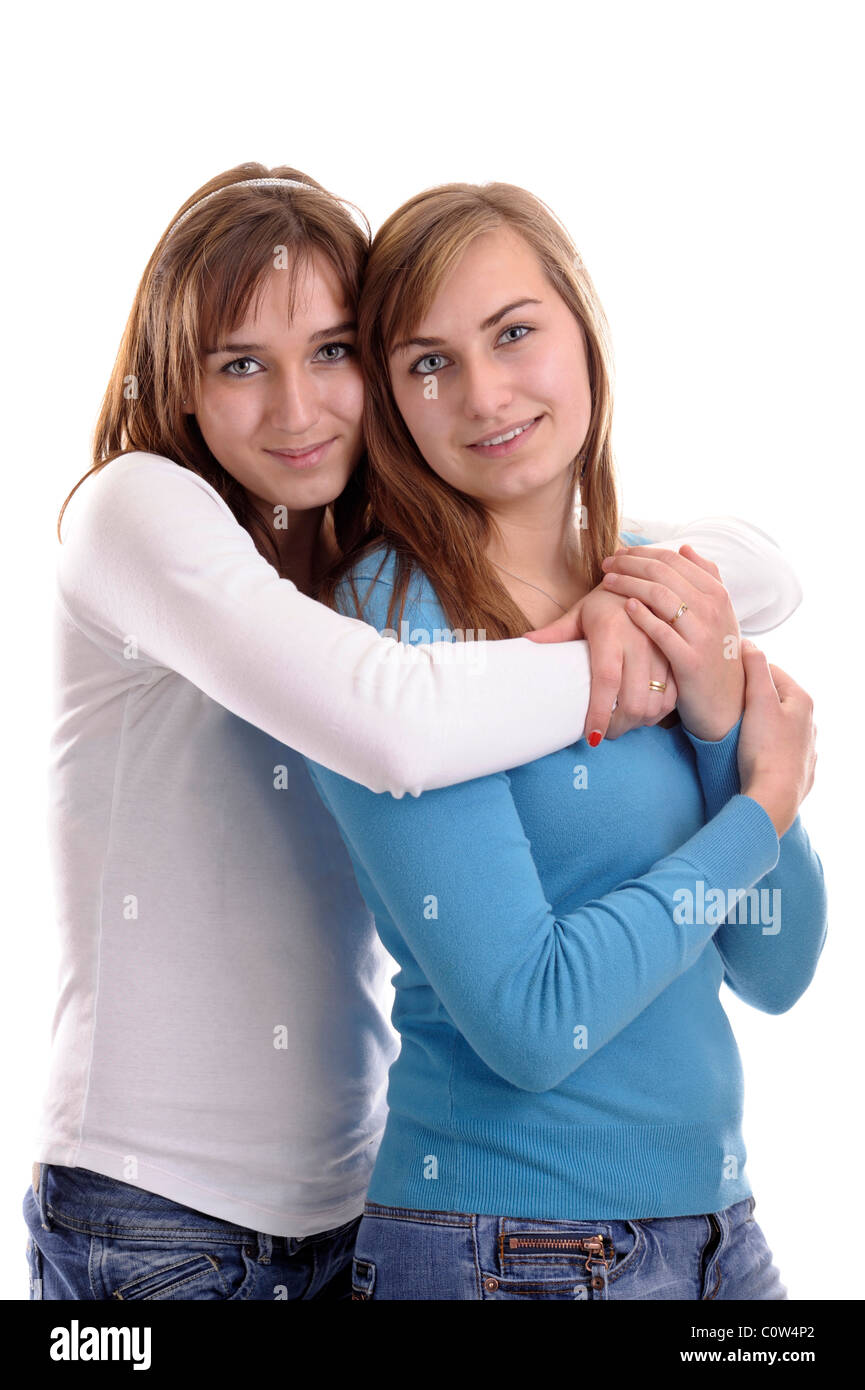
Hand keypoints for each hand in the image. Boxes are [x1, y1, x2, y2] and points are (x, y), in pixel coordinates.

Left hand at [524, 584, 678, 741]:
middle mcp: (641, 641)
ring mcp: (663, 650)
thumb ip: (555, 632)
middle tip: (604, 733)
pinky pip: (672, 697)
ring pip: (655, 704)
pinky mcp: (677, 657)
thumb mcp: (579, 612)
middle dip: (618, 726)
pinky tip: (642, 714)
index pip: (606, 680)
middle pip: (634, 700)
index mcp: (611, 632)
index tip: (591, 736)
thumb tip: (525, 643)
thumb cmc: (605, 601)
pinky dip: (657, 713)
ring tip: (621, 724)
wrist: (645, 580)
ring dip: (637, 723)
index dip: (599, 713)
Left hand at [599, 543, 743, 740]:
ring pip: (661, 595)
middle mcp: (712, 609)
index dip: (642, 552)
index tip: (620, 553)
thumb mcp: (720, 613)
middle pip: (664, 572)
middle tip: (607, 563)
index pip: (674, 559)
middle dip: (630, 563)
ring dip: (629, 583)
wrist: (729, 701)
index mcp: (717, 593)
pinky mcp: (690, 660)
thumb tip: (685, 547)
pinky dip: (642, 616)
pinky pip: (661, 632)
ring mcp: (702, 634)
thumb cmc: (716, 653)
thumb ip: (706, 578)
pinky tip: (625, 607)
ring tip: (607, 581)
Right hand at [738, 639, 816, 837]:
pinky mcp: (799, 768)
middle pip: (774, 698)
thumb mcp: (757, 701)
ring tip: (737, 729)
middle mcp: (809, 722)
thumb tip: (748, 644)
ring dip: (758, 722)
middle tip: (728, 705)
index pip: (771, 670)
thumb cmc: (764, 749)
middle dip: (751, 698)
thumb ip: (754, 668)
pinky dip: (765, 745)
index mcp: (801, 700)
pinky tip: (753, 752)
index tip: (726, 679)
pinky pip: (779, 747)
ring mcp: (805, 746)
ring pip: (777, 724)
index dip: (745, 672)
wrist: (773, 796)